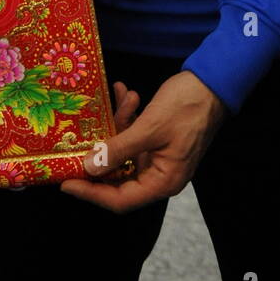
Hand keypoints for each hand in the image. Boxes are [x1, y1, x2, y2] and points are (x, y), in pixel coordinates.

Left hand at [59, 70, 228, 212]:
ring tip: (121, 97)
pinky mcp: (158, 139)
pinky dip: (127, 116)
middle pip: (118, 175)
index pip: (120, 199)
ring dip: (118, 124)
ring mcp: (159, 156)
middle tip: (77, 139)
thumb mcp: (149, 127)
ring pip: (124, 150)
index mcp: (163, 181)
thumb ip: (118, 149)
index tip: (66, 182)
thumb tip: (89, 168)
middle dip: (101, 151)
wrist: (213, 80)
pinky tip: (125, 92)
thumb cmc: (187, 107)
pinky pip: (134, 134)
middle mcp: (160, 174)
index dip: (91, 193)